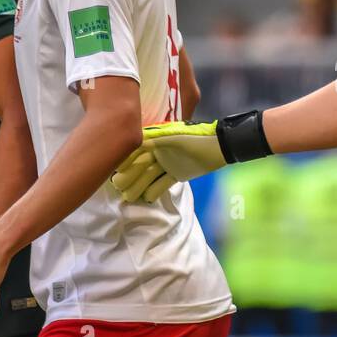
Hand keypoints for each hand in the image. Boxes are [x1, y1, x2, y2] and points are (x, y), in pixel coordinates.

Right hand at [111, 120, 226, 202]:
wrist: (220, 147)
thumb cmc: (197, 138)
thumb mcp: (175, 137)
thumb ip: (155, 140)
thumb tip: (135, 142)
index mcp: (157, 139)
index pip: (136, 150)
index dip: (125, 160)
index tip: (115, 170)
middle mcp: (159, 151)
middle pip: (140, 165)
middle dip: (130, 176)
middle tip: (119, 188)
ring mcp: (168, 163)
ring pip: (149, 176)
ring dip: (139, 186)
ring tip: (129, 197)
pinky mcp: (177, 174)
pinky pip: (163, 183)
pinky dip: (155, 191)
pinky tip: (146, 199)